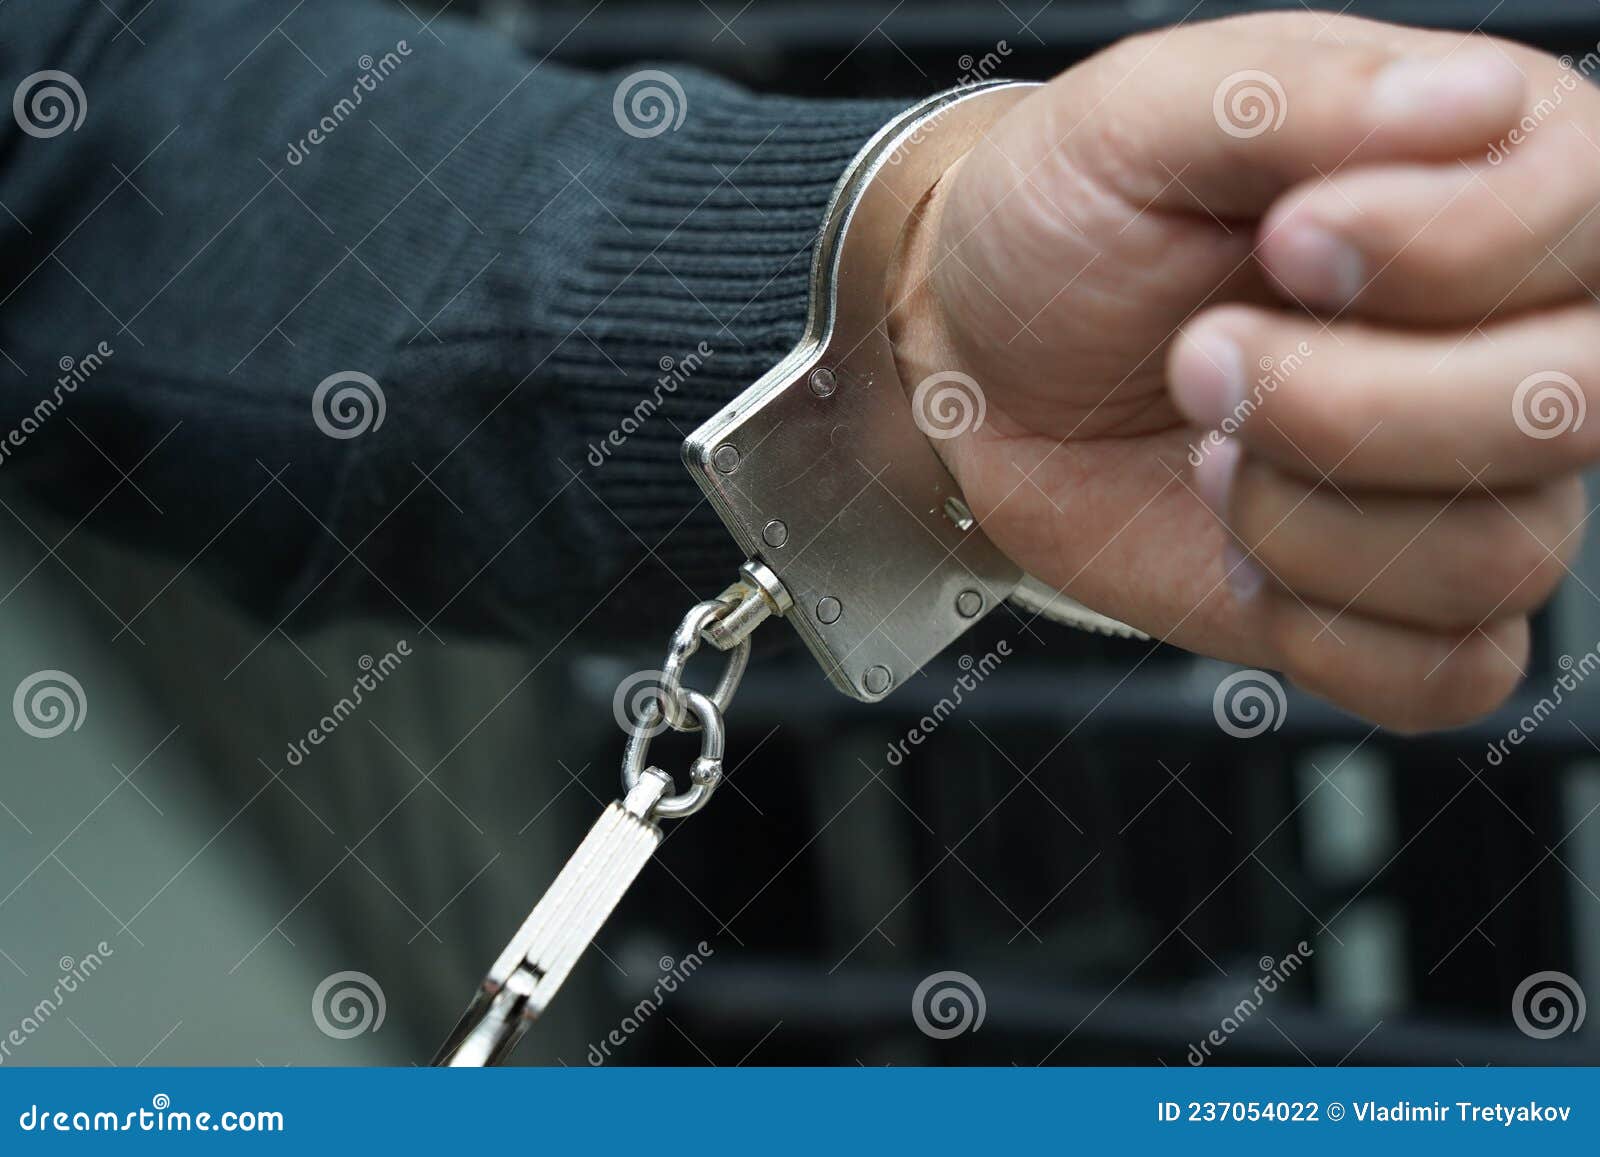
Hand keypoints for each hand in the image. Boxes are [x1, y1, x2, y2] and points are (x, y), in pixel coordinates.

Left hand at [891, 12, 1594, 730]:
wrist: (982, 366)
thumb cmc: (1066, 227)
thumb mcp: (1135, 116)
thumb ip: (1291, 98)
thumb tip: (1466, 103)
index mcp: (1484, 176)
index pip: (1588, 223)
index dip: (1441, 254)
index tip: (1284, 244)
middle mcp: (1505, 334)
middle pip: (1574, 405)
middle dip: (1352, 404)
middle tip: (1200, 359)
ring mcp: (1461, 483)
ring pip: (1505, 554)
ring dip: (1304, 517)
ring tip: (1202, 452)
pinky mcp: (1394, 606)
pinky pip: (1447, 674)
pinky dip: (1324, 635)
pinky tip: (1238, 555)